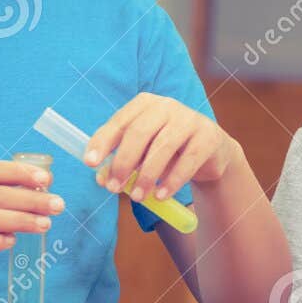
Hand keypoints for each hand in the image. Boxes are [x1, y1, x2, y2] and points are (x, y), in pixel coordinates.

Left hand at [86, 93, 240, 201]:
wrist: (210, 153)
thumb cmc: (169, 151)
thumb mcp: (142, 154)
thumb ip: (121, 162)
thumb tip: (102, 178)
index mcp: (145, 104)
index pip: (120, 122)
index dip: (103, 142)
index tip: (90, 163)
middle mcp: (167, 106)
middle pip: (139, 132)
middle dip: (123, 162)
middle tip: (114, 188)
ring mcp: (190, 119)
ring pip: (163, 147)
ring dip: (146, 176)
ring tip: (138, 198)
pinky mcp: (208, 136)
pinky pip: (187, 160)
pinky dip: (172, 181)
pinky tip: (161, 195)